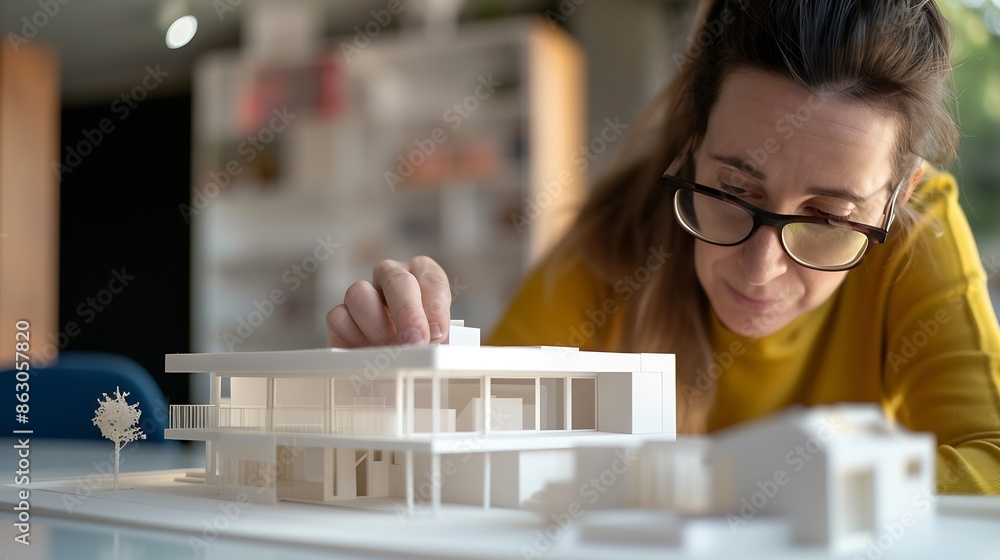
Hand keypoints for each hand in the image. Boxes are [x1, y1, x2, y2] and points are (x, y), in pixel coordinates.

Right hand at [326, 256, 451, 347]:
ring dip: (377, 326)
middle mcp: (392, 279)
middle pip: (396, 279)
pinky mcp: (341, 316)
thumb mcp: (439, 341)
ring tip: (390, 351)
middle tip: (415, 341)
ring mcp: (364, 295)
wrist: (399, 366)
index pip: (431, 279)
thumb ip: (438, 335)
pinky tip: (367, 351)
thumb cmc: (424, 348)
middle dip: (407, 313)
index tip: (438, 333)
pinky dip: (354, 337)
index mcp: (422, 277)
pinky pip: (339, 317)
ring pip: (359, 292)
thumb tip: (432, 338)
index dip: (435, 306)